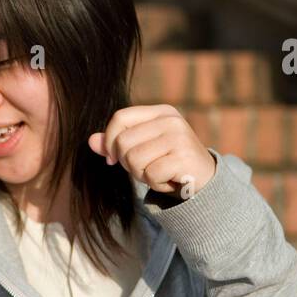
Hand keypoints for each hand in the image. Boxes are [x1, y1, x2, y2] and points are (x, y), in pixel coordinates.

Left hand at [89, 104, 215, 197]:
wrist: (205, 182)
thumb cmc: (169, 163)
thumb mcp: (143, 148)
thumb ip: (116, 144)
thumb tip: (91, 141)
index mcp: (160, 112)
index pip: (120, 118)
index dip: (110, 140)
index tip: (113, 159)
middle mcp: (170, 120)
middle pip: (123, 142)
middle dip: (127, 163)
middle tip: (146, 169)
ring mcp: (179, 137)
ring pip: (134, 160)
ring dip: (142, 175)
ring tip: (159, 173)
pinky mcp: (184, 157)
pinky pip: (150, 175)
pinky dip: (156, 184)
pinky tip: (170, 180)